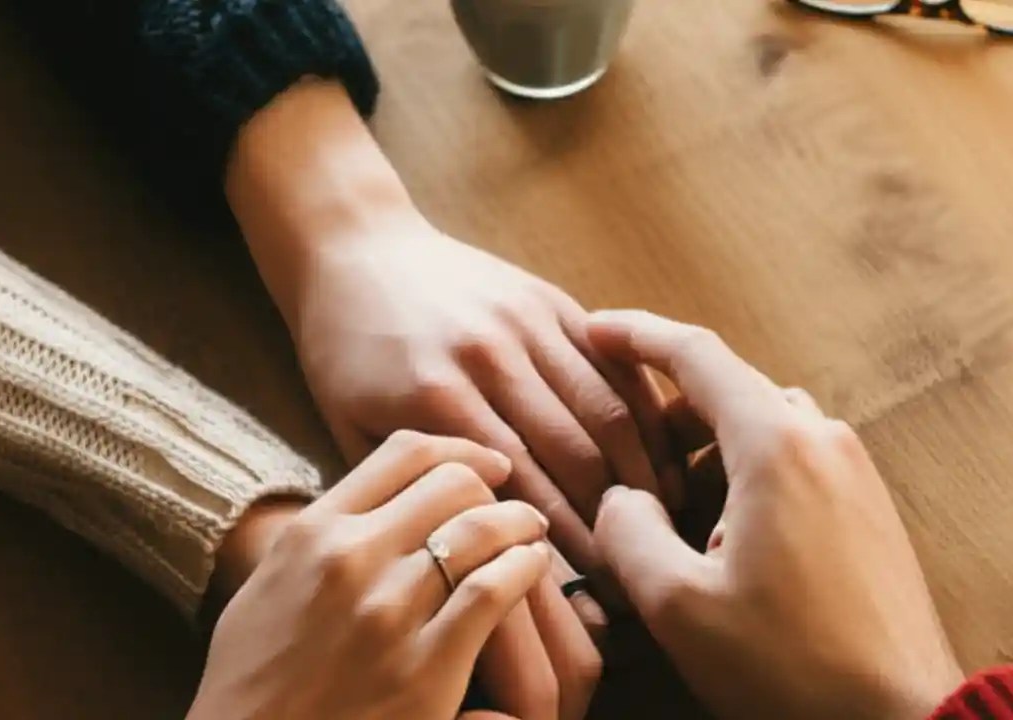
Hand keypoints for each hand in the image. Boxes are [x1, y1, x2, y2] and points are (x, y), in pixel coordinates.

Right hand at [187, 431, 552, 719]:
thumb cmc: (251, 683)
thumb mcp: (265, 590)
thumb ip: (319, 543)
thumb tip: (372, 515)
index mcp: (312, 534)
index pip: (403, 454)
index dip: (458, 450)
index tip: (484, 464)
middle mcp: (351, 559)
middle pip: (451, 484)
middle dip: (492, 489)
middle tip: (512, 505)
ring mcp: (389, 611)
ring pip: (480, 529)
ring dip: (518, 524)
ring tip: (531, 532)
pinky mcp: (425, 667)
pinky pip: (494, 591)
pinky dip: (524, 569)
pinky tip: (531, 570)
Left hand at [227, 80, 675, 606]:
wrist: (355, 249)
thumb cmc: (348, 354)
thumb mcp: (353, 429)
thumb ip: (413, 489)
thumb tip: (468, 563)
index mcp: (434, 397)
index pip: (517, 491)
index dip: (562, 550)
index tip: (593, 597)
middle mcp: (488, 356)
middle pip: (575, 456)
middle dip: (612, 524)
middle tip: (639, 574)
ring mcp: (526, 321)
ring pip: (608, 409)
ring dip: (643, 473)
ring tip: (664, 524)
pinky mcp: (552, 298)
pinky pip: (614, 362)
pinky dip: (648, 412)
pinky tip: (663, 456)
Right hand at [585, 311, 964, 719]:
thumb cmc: (791, 666)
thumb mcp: (678, 604)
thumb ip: (628, 531)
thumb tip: (622, 496)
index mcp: (776, 444)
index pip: (695, 355)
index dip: (637, 334)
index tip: (595, 327)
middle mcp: (823, 439)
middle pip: (729, 393)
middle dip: (668, 420)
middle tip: (626, 470)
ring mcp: (856, 472)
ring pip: (762, 430)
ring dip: (708, 457)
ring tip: (676, 525)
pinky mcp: (870, 509)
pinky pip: (796, 464)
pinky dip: (748, 481)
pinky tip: (727, 546)